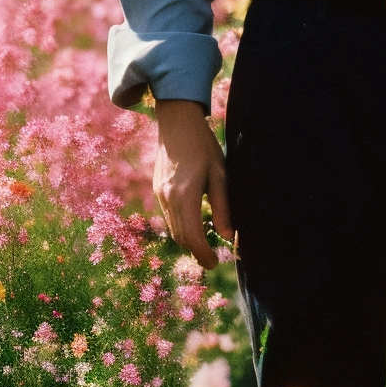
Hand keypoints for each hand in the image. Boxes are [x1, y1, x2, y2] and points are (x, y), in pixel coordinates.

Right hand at [152, 99, 233, 267]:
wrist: (176, 123)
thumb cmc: (203, 145)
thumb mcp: (219, 174)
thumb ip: (222, 207)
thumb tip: (228, 236)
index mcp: (186, 194)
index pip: (192, 236)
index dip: (204, 254)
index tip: (215, 263)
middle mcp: (168, 198)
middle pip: (181, 237)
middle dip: (196, 251)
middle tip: (213, 260)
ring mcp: (160, 194)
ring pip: (172, 229)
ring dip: (188, 241)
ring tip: (206, 246)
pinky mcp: (157, 190)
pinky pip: (168, 218)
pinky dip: (180, 228)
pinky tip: (194, 226)